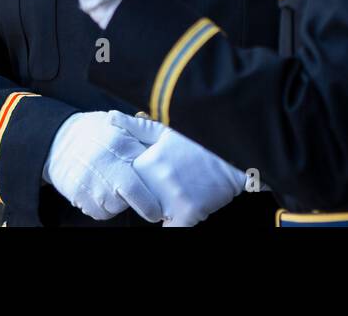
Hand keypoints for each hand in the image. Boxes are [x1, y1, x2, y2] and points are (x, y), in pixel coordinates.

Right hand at [42, 111, 162, 221]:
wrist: (59, 140)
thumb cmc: (98, 134)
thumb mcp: (120, 127)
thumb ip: (142, 137)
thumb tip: (168, 152)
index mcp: (120, 144)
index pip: (144, 173)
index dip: (155, 191)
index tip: (164, 202)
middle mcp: (104, 163)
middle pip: (131, 194)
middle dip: (144, 203)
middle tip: (153, 209)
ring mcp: (89, 180)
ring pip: (115, 206)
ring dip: (121, 203)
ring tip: (118, 187)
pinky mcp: (76, 194)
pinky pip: (99, 212)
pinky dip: (105, 208)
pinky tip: (103, 193)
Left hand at [111, 112, 248, 226]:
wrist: (237, 151)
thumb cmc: (201, 141)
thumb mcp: (168, 129)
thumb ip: (136, 127)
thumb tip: (109, 118)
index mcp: (145, 162)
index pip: (129, 185)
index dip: (144, 182)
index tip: (159, 175)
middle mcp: (154, 181)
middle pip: (142, 202)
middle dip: (153, 197)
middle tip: (175, 183)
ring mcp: (170, 199)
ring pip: (157, 215)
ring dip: (166, 209)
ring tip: (186, 190)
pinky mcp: (188, 213)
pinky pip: (172, 229)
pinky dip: (177, 223)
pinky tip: (190, 207)